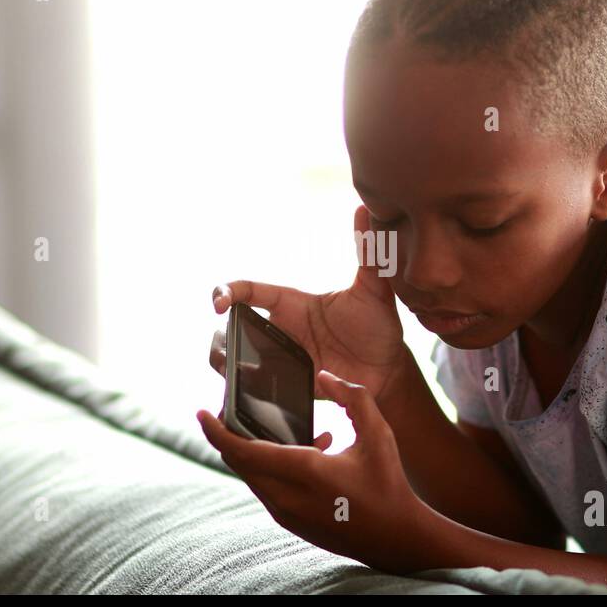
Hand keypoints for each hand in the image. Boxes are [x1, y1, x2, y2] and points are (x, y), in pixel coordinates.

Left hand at [197, 368, 431, 574]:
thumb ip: (353, 398)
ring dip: (256, 451)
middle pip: (239, 462)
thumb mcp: (378, 434)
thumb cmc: (389, 484)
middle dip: (230, 435)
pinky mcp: (290, 522)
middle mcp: (287, 495)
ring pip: (252, 476)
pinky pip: (266, 488)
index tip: (200, 413)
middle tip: (234, 410)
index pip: (243, 450)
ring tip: (294, 432)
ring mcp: (286, 513)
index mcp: (304, 471)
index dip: (216, 431)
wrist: (396, 538)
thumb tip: (326, 377)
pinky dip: (272, 467)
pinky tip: (310, 453)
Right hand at [208, 205, 409, 406]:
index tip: (219, 301)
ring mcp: (281, 361)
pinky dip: (247, 393)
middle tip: (224, 346)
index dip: (227, 292)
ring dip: (227, 367)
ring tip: (231, 371)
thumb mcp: (374, 290)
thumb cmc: (378, 325)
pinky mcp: (287, 388)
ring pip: (236, 363)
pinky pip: (258, 392)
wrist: (388, 370)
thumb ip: (369, 253)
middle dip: (221, 338)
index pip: (250, 293)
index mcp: (291, 305)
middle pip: (232, 330)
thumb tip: (365, 210)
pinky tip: (248, 396)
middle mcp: (280, 332)